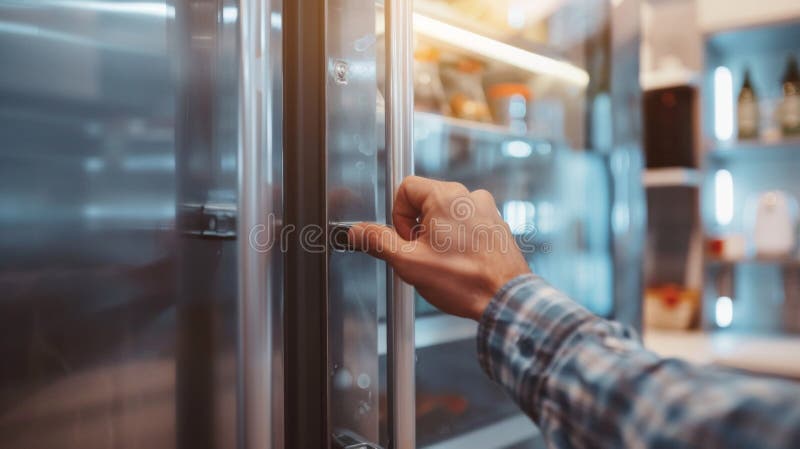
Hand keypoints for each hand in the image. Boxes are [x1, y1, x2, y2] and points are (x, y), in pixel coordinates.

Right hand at [348, 176, 530, 320]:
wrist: (506, 300)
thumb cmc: (464, 281)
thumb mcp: (409, 262)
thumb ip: (378, 241)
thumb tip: (357, 231)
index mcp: (447, 196)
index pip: (405, 188)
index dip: (398, 216)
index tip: (407, 241)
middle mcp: (469, 196)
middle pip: (426, 200)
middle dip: (417, 228)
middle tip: (423, 255)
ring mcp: (487, 210)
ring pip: (446, 214)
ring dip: (437, 235)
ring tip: (444, 263)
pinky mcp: (497, 225)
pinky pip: (466, 224)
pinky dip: (458, 240)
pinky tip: (461, 264)